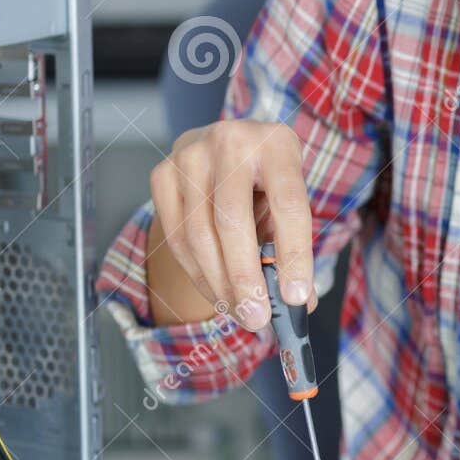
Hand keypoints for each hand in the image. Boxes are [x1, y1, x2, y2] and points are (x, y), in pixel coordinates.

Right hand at [147, 119, 315, 330]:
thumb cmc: (267, 177)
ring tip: (239, 312)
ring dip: (219, 283)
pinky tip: (217, 291)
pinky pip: (176, 237)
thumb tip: (296, 303)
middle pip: (232, 222)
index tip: (296, 297)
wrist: (230, 146)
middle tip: (258, 318)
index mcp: (276, 142)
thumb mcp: (290, 197)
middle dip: (246, 279)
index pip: (288, 205)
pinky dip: (197, 272)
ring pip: (198, 234)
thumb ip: (293, 244)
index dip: (293, 255)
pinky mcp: (162, 174)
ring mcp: (189, 155)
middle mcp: (230, 141)